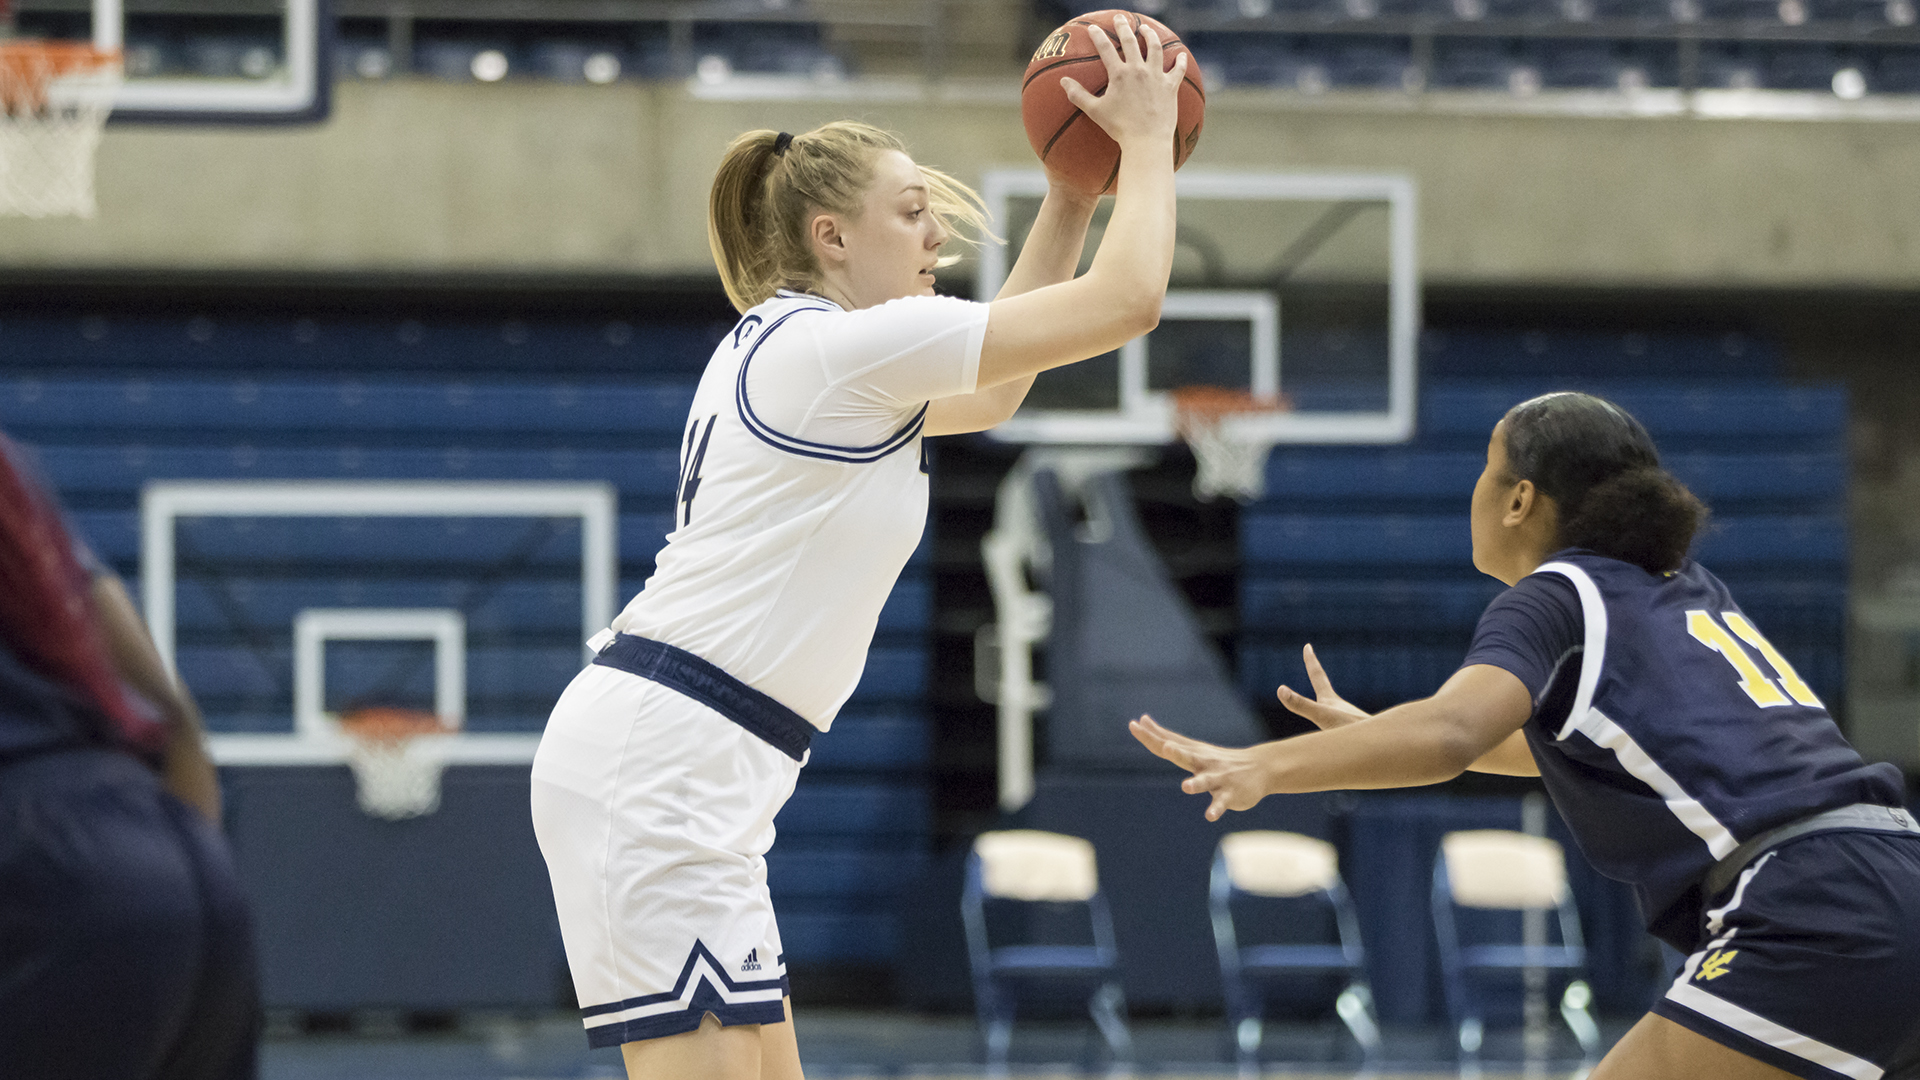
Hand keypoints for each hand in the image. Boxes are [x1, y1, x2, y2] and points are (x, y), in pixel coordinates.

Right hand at [1060, 13, 1185, 150]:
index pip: (1105, 48)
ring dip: (1151, 36)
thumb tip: (1063, 82)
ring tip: (1146, 29)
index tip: (1093, 27)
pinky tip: (1181, 54)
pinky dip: (1180, 60)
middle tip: (1120, 18)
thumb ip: (1078, 95)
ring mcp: (1156, 76)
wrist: (1147, 141)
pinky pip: (1178, 69)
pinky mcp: (1170, 86)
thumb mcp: (1095, 112)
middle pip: (1131, 41)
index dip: (1098, 36)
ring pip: (1155, 48)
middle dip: (1124, 26)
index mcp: (1119, 74)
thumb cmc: (1119, 128)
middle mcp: (1138, 70)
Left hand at [1129, 715, 1273, 820]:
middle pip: (1187, 756)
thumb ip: (1166, 737)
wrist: (1261, 768)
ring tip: (1186, 787)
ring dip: (1196, 783)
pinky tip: (1209, 816)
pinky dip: (1215, 809)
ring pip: (1205, 781)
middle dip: (1176, 752)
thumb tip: (1142, 720)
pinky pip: (1221, 803)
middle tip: (1166, 747)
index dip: (1151, 736)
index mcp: (1192, 752)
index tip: (1134, 724)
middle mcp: (1204, 763)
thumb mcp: (1193, 747)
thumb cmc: (1218, 759)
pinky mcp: (1230, 794)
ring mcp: (1217, 778)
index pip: (1168, 742)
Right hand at [1276, 643, 1370, 729]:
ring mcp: (1349, 721)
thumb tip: (1280, 689)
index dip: (1311, 661)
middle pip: (1325, 691)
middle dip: (1318, 679)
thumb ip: (1301, 705)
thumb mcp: (1323, 717)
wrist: (1384, 746)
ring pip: (1335, 711)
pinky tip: (1346, 737)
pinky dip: (1338, 728)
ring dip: (1329, 707)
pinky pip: (1342, 728)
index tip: (1308, 646)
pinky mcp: (1355, 735)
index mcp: (1331, 701)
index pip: (1318, 676)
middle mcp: (1340, 708)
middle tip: (1313, 665)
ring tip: (1327, 707)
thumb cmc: (1354, 731)